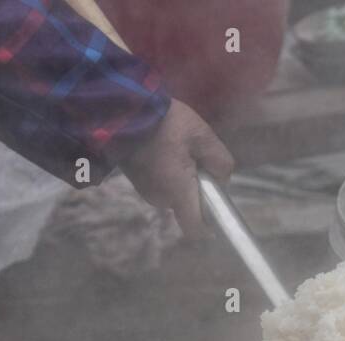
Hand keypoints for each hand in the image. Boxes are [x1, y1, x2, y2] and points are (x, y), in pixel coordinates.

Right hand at [122, 99, 235, 238]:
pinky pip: (162, 185)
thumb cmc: (166, 122)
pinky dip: (169, 174)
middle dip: (198, 189)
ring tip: (179, 149)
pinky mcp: (138, 181)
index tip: (216, 206)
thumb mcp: (203, 135)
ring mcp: (146, 191)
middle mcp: (161, 199)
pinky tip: (166, 150)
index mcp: (178, 192)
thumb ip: (220, 162)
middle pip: (188, 207)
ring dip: (183, 180)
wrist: (123, 108)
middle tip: (198, 159)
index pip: (195, 229)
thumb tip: (221, 180)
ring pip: (176, 195)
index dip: (209, 224)